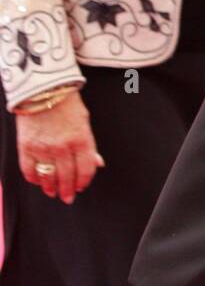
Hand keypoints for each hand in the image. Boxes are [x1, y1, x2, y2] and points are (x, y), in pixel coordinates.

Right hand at [15, 88, 104, 202]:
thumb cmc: (66, 103)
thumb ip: (89, 145)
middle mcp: (63, 147)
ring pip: (48, 177)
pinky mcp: (26, 147)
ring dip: (51, 188)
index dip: (84, 182)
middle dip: (68, 190)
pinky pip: (29, 170)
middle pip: (67, 177)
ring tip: (52, 192)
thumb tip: (98, 164)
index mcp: (81, 140)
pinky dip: (34, 178)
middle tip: (67, 197)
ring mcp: (43, 148)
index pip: (86, 170)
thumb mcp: (84, 121)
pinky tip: (38, 180)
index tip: (81, 187)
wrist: (42, 88)